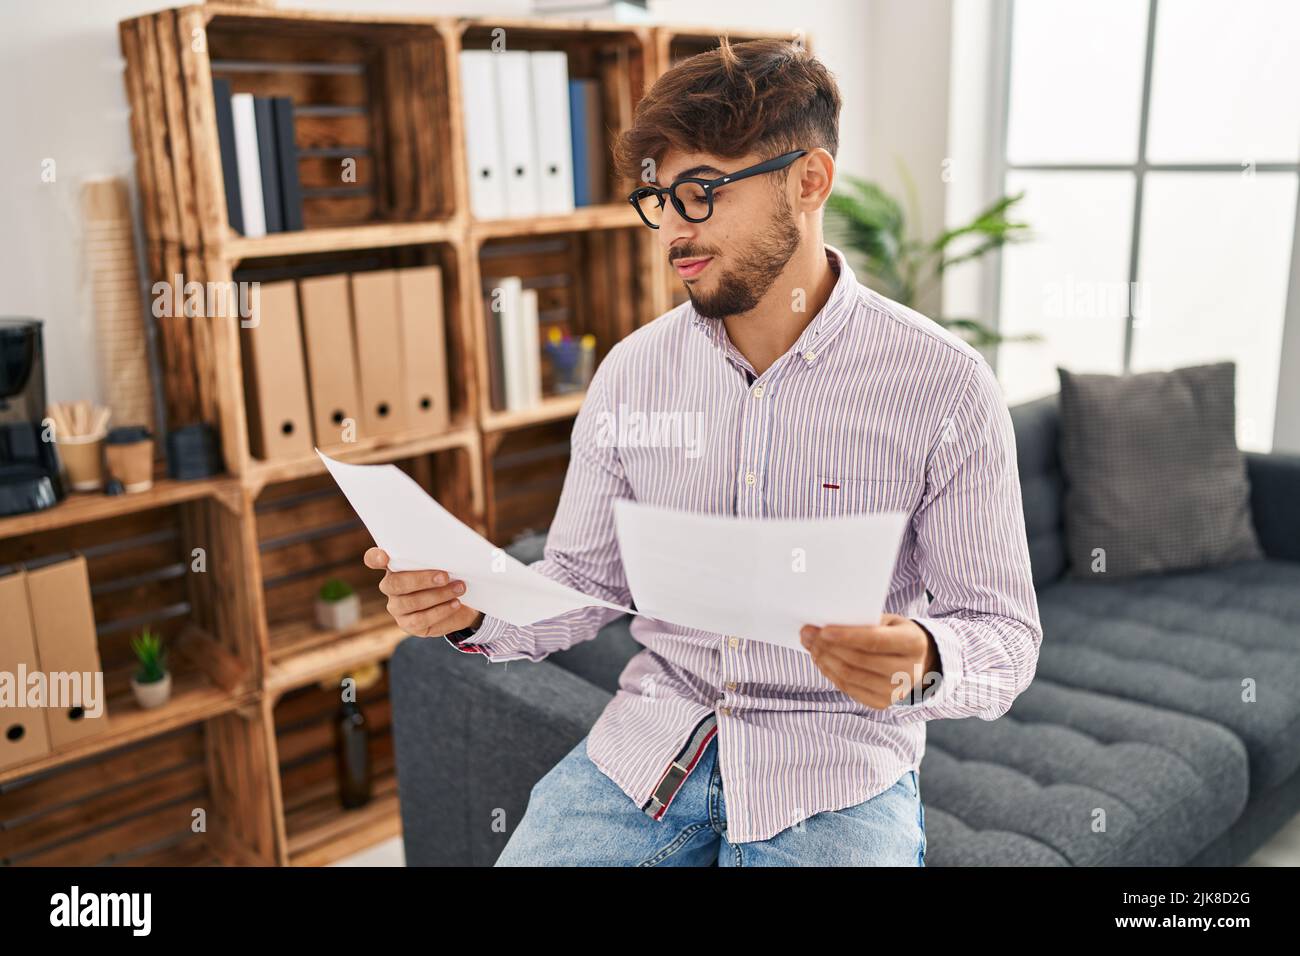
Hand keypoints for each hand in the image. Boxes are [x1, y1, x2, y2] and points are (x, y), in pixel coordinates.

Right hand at [364, 547, 483, 636]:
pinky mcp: (408, 624)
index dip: (375, 558)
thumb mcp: (446, 562)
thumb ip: (440, 555)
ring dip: (437, 595)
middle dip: (421, 579)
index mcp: (394, 565)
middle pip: (395, 583)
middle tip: (444, 576)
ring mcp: (397, 607)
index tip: (384, 557)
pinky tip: (455, 603)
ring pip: (410, 603)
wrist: (462, 602)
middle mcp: (390, 586)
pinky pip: (420, 619)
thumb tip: (451, 551)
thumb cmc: (450, 575)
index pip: (373, 559)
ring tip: (459, 588)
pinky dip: (441, 611)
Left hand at [800, 613, 940, 709]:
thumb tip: (825, 626)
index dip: (847, 636)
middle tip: (807, 633)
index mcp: (913, 643)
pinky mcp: (882, 703)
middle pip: (859, 660)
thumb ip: (864, 622)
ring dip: (825, 660)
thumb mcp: (888, 621)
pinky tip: (820, 660)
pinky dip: (830, 673)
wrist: (918, 661)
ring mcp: (896, 691)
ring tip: (810, 645)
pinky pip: (848, 688)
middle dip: (828, 646)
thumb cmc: (896, 634)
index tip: (823, 630)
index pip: (875, 641)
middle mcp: (909, 671)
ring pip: (850, 676)